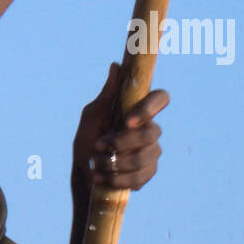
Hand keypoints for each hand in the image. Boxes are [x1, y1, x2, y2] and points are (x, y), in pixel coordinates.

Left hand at [72, 63, 167, 192]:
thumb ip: (106, 96)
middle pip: (151, 133)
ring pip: (144, 157)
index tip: (127, 122)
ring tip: (96, 163)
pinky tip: (101, 177)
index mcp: (138, 111)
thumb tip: (116, 66)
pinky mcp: (148, 173)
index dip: (149, 108)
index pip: (160, 99)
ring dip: (114, 162)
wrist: (83, 174)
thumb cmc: (87, 140)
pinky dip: (116, 178)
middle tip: (98, 146)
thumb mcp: (92, 117)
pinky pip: (139, 177)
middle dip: (121, 142)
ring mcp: (152, 152)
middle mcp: (150, 129)